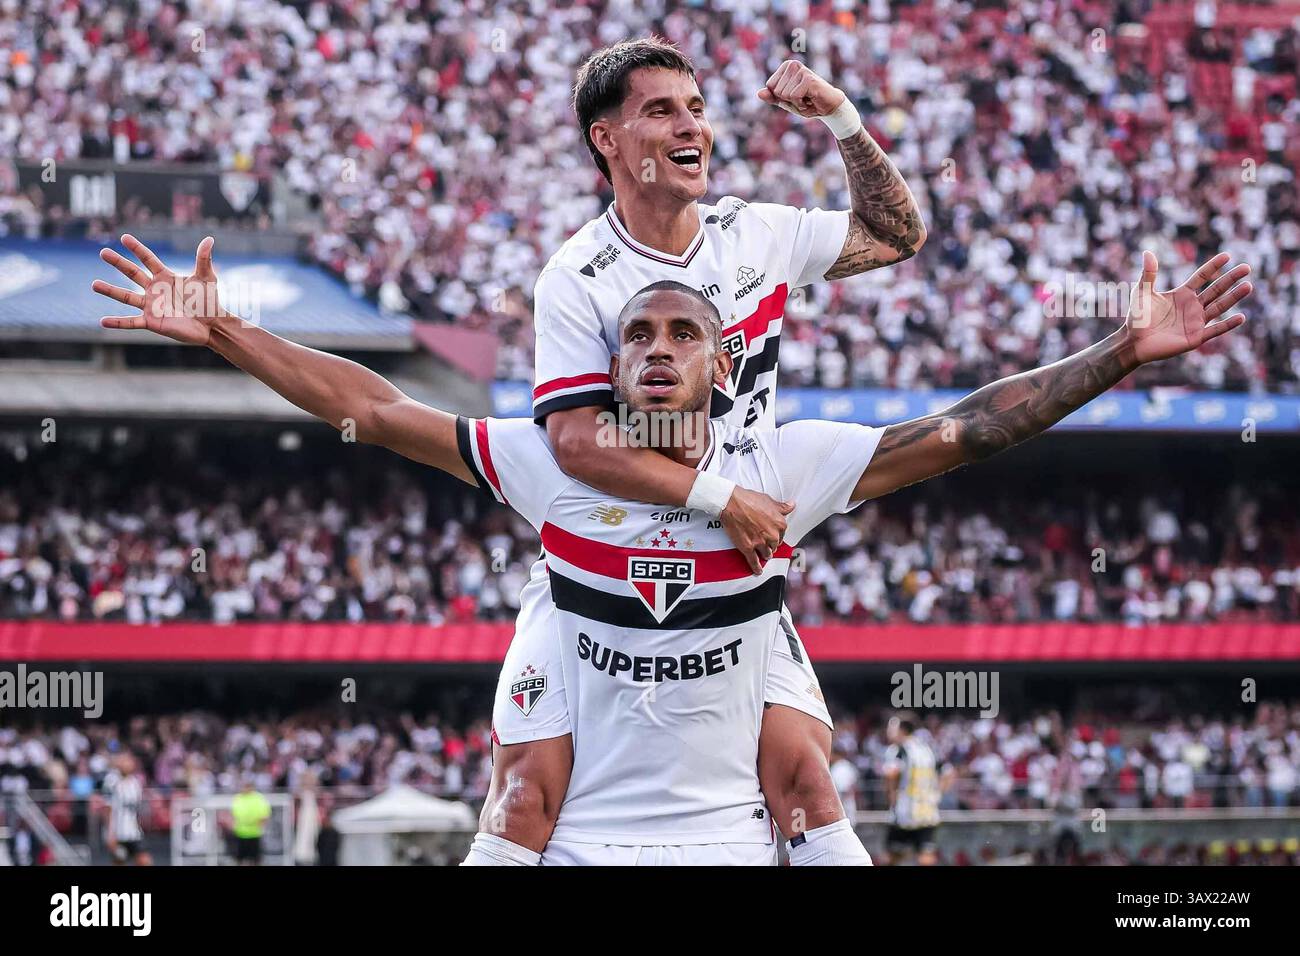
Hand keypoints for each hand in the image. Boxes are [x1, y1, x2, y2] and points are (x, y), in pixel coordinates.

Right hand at [92, 235, 224, 345]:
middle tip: (103, 252)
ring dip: (110, 291)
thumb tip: (209, 238)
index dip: (137, 248)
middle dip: (118, 263)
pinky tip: (102, 321)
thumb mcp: (207, 277)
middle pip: (133, 273)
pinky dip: (117, 323)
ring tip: (94, 284)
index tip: (124, 237)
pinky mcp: (152, 322)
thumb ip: (203, 259)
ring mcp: (151, 306)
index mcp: (165, 277)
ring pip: (126, 297)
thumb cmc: (209, 300)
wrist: (212, 324)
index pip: (148, 259)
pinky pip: (131, 322)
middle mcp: (154, 290)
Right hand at [721, 487, 795, 574]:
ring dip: (765, 554)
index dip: (776, 535)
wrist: (732, 503)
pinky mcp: (748, 548)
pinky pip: (754, 561)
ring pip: (767, 554)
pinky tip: (758, 571)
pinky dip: (756, 567)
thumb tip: (792, 505)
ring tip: (762, 554)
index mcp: (780, 524)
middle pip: (775, 545)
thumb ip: (782, 507)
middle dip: (771, 545)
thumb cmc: (749, 500)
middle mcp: (772, 535)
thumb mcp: (769, 501)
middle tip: (765, 542)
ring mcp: (760, 543)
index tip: (773, 535)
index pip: (782, 535)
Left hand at [757, 60, 845, 117]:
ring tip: (807, 98)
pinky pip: (793, 97)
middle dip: (788, 100)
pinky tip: (811, 99)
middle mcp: (793, 64)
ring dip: (796, 103)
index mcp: (786, 66)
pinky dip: (801, 104)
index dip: (781, 97)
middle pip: (776, 91)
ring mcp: (801, 70)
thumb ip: (772, 97)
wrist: (828, 107)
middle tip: (802, 97)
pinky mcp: (808, 78)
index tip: (794, 95)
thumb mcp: (785, 102)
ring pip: (784, 94)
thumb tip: (758, 93)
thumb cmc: (807, 103)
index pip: (770, 86)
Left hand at [1123, 250, 1250, 365]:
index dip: (1213, 266)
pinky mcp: (1196, 337)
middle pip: (1216, 290)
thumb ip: (1148, 274)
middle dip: (1231, 279)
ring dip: (1234, 297)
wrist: (1133, 342)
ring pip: (1219, 307)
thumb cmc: (1136, 317)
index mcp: (1182, 294)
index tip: (1227, 255)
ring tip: (1248, 286)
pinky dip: (1227, 325)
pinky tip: (1241, 317)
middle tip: (1246, 268)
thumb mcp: (1142, 293)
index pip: (1201, 277)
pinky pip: (1215, 330)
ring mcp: (1196, 322)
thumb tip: (1147, 252)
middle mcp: (1192, 306)